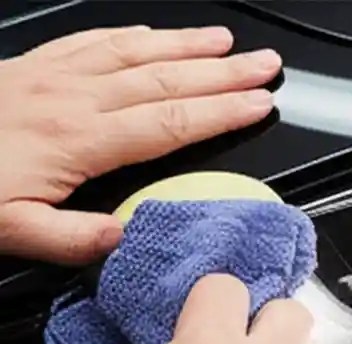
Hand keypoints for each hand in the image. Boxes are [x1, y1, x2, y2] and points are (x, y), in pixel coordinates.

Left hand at [0, 26, 280, 263]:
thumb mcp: (11, 234)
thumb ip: (75, 240)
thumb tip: (129, 238)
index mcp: (78, 140)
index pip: (170, 123)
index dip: (222, 113)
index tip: (261, 105)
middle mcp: (71, 98)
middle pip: (165, 80)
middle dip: (224, 72)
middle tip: (266, 66)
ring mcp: (50, 75)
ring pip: (135, 53)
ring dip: (187, 47)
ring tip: (226, 42)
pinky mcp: (28, 66)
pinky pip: (91, 41)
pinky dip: (131, 35)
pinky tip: (151, 35)